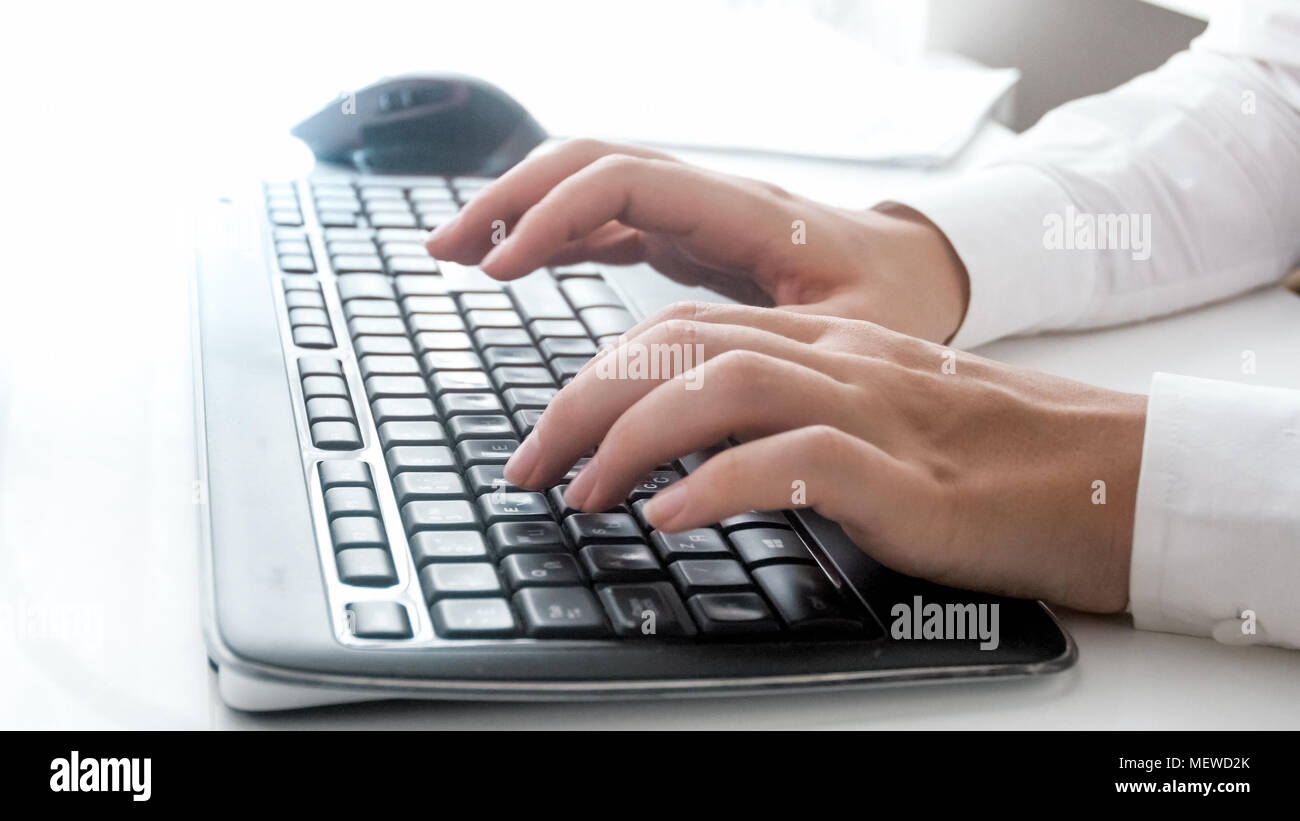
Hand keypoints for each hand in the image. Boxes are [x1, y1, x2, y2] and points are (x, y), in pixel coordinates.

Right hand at [425, 138, 969, 342]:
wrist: (922, 269)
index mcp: (746, 211)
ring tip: (457, 254)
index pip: (626, 183)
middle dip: (511, 199)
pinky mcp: (688, 237)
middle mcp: (710, 199)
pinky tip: (516, 263)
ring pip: (589, 185)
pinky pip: (606, 220)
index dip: (554, 216)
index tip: (499, 268)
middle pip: (589, 165)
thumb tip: (688, 411)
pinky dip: (554, 236)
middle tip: (446, 251)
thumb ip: (776, 364)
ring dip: (520, 210)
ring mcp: (694, 213)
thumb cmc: (896, 300)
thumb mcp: (852, 338)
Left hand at [502, 303, 1146, 612]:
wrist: (1099, 480)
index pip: (685, 329)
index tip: (552, 430)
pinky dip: (715, 485)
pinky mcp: (900, 472)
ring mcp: (869, 408)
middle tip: (528, 465)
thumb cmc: (981, 462)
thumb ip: (788, 419)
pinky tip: (664, 518)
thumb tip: (685, 463)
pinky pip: (789, 461)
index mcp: (824, 344)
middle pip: (682, 348)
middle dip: (586, 402)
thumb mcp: (871, 418)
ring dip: (632, 438)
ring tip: (581, 492)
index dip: (602, 372)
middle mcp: (837, 359)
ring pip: (723, 386)